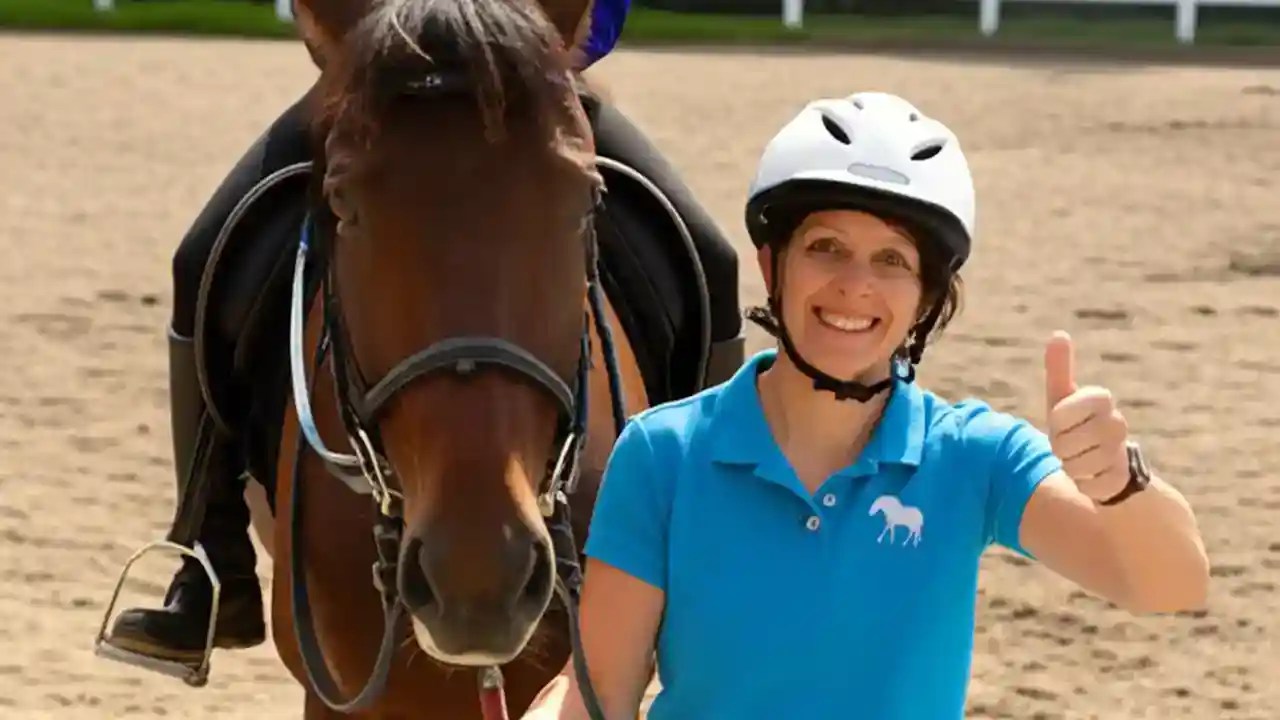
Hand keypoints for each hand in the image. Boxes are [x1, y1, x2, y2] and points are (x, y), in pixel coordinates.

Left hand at [1045, 331, 1130, 501]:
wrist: (1101, 465)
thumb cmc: (1075, 427)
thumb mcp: (1061, 399)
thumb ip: (1059, 369)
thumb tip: (1059, 334)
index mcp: (1100, 399)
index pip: (1060, 413)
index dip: (1056, 421)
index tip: (1061, 421)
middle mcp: (1116, 422)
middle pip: (1064, 443)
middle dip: (1059, 448)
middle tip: (1069, 445)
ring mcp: (1122, 451)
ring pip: (1076, 466)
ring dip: (1071, 467)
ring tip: (1081, 460)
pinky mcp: (1123, 479)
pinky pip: (1090, 486)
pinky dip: (1084, 485)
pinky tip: (1093, 477)